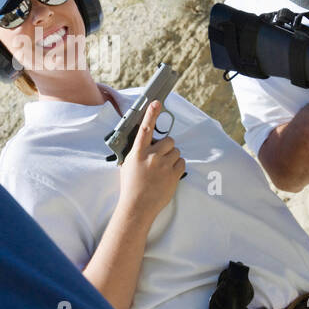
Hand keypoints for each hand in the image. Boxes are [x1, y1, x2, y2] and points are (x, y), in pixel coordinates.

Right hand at [117, 100, 184, 220]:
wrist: (137, 206)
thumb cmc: (131, 186)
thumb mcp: (127, 165)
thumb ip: (136, 152)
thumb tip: (144, 144)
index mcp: (137, 153)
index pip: (144, 129)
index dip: (151, 114)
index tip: (156, 103)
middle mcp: (151, 156)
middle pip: (169, 140)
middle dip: (167, 147)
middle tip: (161, 157)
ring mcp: (163, 166)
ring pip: (177, 151)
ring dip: (172, 157)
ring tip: (163, 169)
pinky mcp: (173, 175)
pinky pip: (182, 163)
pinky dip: (177, 167)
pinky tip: (169, 175)